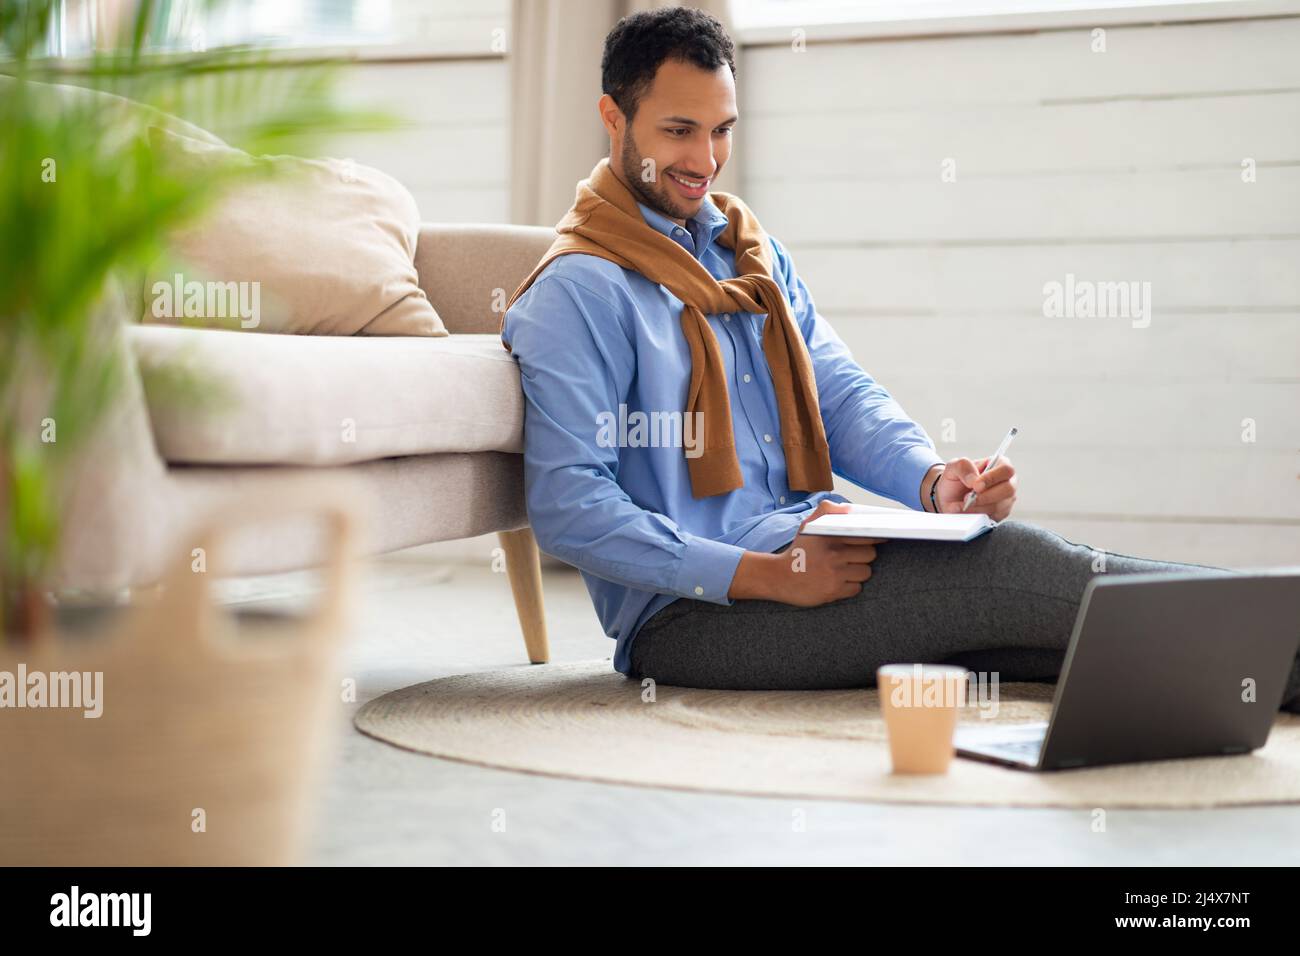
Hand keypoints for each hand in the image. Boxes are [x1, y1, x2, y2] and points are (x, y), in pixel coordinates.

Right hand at [729, 500, 885, 605]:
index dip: (874, 538)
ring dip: (858, 572)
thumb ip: (828, 510)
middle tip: (852, 557)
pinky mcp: (833, 591)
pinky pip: (856, 588)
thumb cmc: (798, 551)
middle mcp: (834, 554)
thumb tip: (850, 509)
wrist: (779, 577)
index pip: (867, 535)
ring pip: (866, 572)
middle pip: (870, 555)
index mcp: (830, 536)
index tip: (878, 539)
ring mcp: (834, 574)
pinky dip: (850, 587)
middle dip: (864, 556)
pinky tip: (838, 582)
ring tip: (844, 570)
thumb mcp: (808, 525)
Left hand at [934, 455, 1017, 520]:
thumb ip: (964, 467)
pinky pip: (993, 518)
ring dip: (978, 507)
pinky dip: (977, 516)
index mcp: (1000, 464)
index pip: (1006, 469)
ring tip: (962, 505)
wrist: (949, 498)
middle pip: (1008, 490)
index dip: (992, 478)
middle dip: (985, 496)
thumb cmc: (955, 479)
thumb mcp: (954, 467)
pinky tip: (966, 512)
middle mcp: (1008, 482)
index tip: (976, 486)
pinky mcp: (1000, 514)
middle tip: (967, 498)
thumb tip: (974, 480)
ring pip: (999, 506)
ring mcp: (1006, 499)